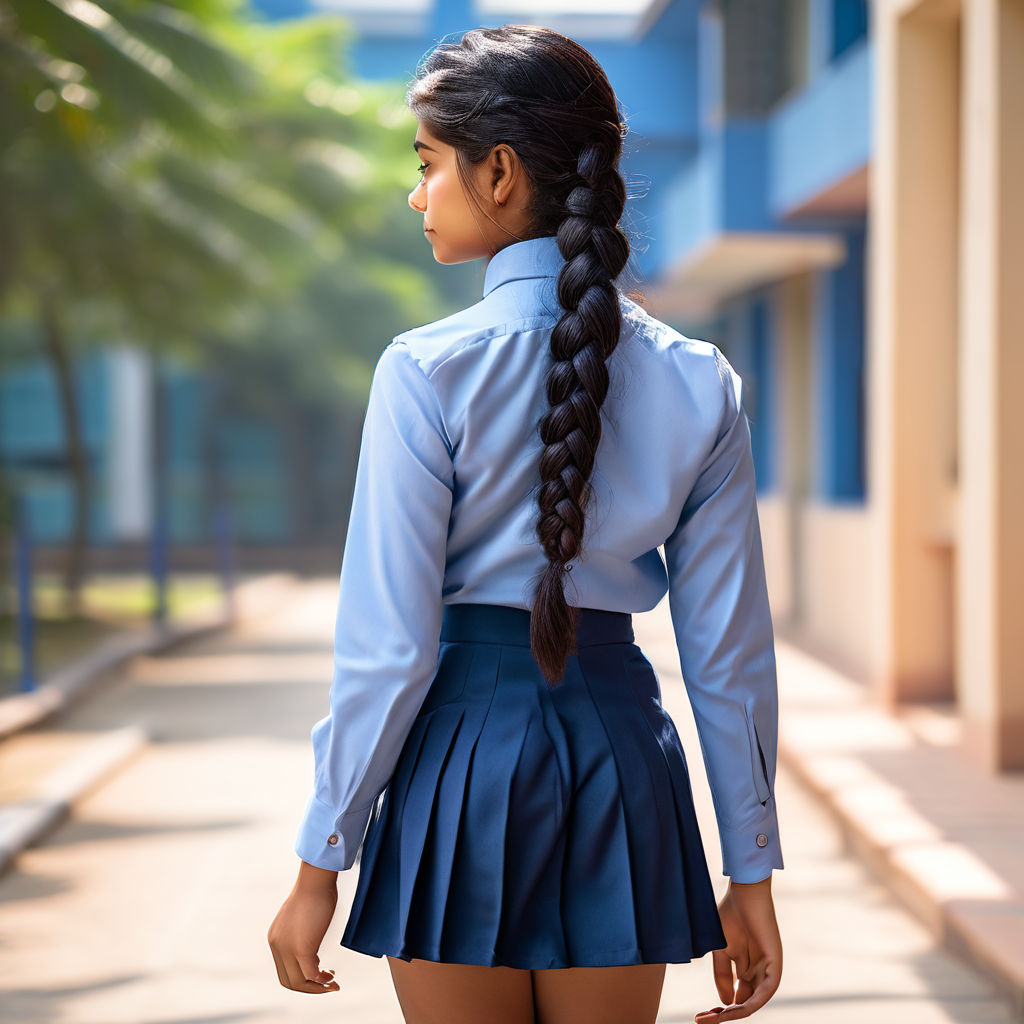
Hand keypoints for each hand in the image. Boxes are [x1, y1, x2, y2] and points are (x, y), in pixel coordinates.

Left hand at [267, 860, 341, 993]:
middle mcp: (277, 946)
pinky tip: (332, 978)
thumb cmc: (314, 891)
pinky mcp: (302, 949)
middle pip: (289, 981)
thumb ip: (301, 931)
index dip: (302, 978)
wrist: (315, 879)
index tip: (321, 972)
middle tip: (328, 983)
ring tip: (333, 983)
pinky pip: (311, 975)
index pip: (284, 970)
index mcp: (276, 939)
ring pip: (299, 983)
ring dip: (317, 988)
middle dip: (309, 988)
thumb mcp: (301, 916)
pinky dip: (322, 982)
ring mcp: (288, 949)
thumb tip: (311, 938)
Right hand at [694, 876, 781, 1021]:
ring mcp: (765, 970)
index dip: (719, 1009)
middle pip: (743, 1002)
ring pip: (753, 1001)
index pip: (734, 996)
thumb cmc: (731, 916)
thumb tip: (724, 1003)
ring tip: (716, 1016)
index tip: (700, 1016)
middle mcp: (756, 972)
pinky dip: (751, 1002)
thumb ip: (721, 975)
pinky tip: (734, 1008)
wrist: (744, 896)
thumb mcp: (720, 950)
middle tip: (705, 1019)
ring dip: (735, 1012)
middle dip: (724, 1013)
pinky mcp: (774, 966)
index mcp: (743, 968)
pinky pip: (765, 991)